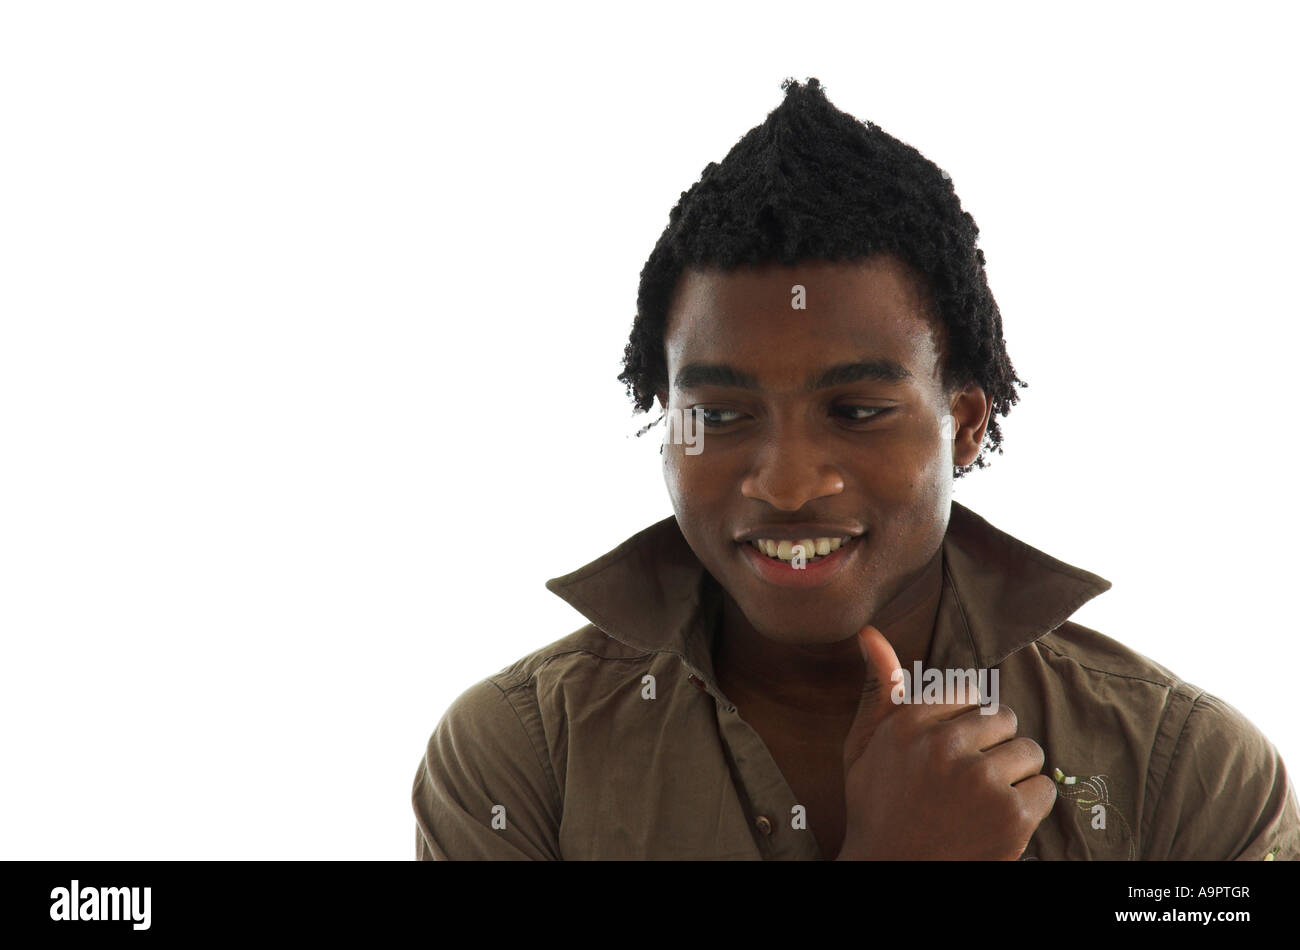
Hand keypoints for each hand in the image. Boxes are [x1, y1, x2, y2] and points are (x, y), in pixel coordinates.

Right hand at [835, 624, 1055, 859]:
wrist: (889, 872)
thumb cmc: (877, 807)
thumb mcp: (863, 745)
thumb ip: (878, 688)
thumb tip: (869, 632)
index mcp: (909, 723)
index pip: (969, 691)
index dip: (964, 722)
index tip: (950, 749)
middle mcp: (944, 745)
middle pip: (1004, 718)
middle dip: (993, 746)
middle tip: (968, 779)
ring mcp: (980, 781)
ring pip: (1029, 751)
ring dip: (1014, 775)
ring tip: (983, 800)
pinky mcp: (1010, 816)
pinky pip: (1044, 788)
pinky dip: (1030, 806)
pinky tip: (998, 819)